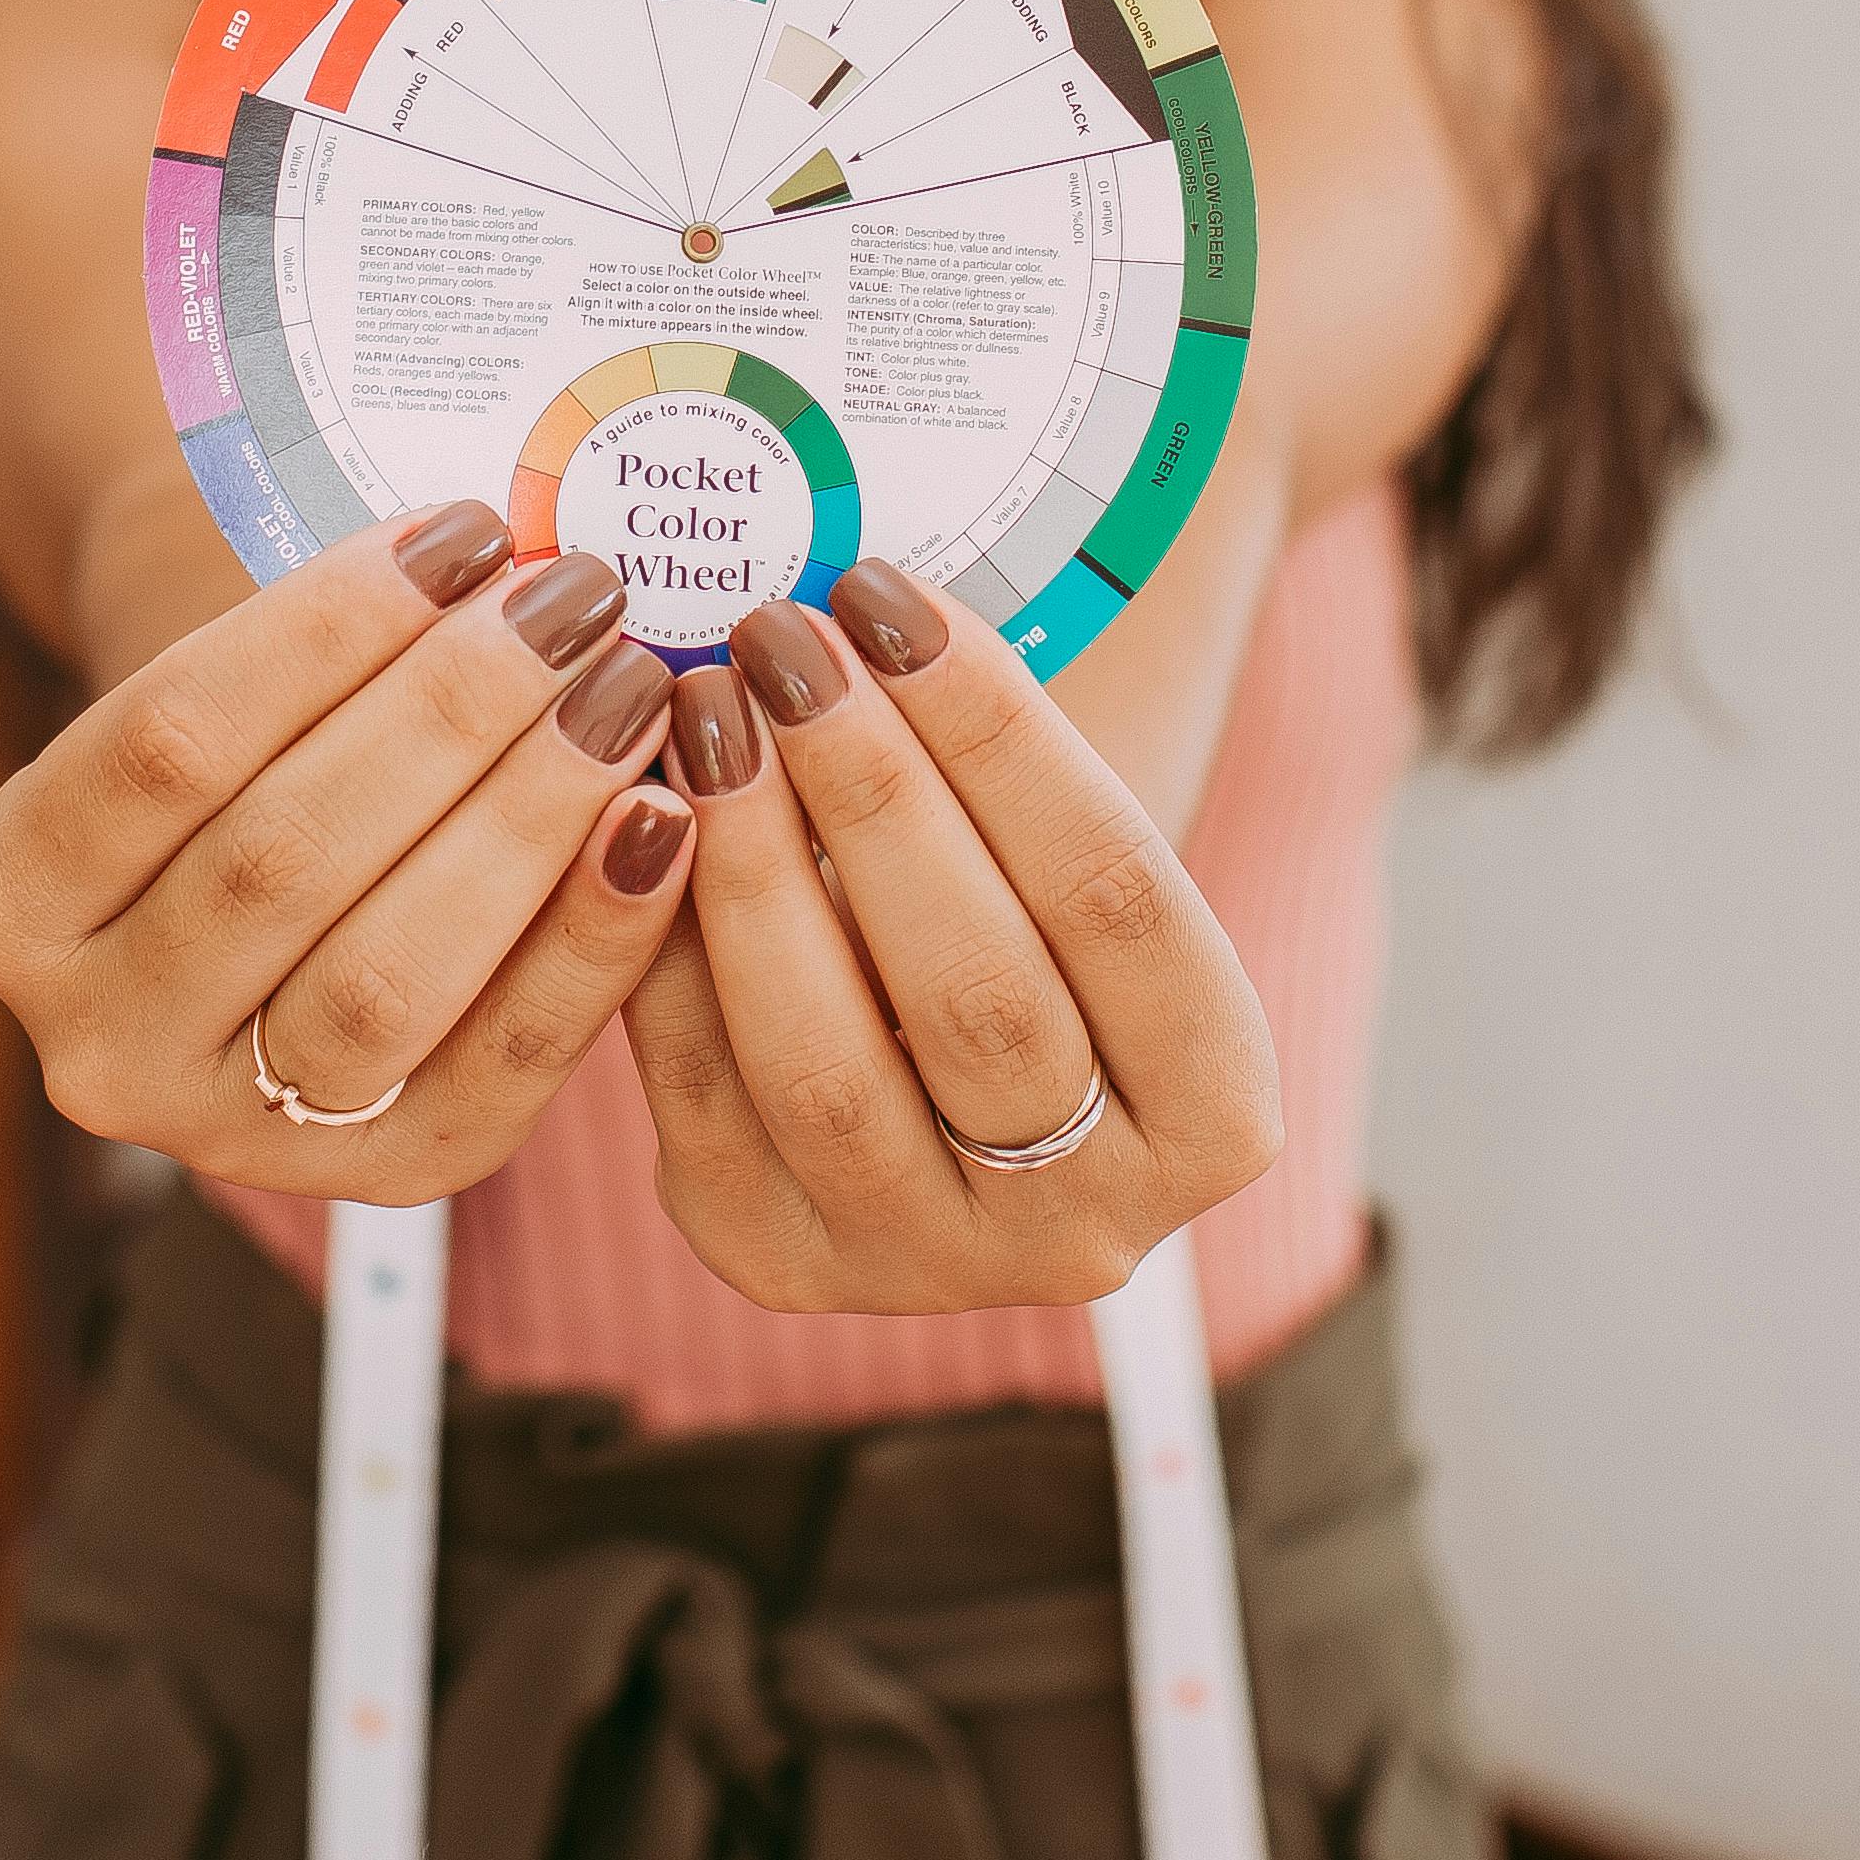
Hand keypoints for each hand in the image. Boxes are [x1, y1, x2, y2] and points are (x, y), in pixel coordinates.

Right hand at [0, 501, 693, 1202]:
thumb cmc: (265, 742)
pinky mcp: (384, 1177)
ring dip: (526, 817)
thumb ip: (332, 639)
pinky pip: (503, 1062)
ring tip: (626, 687)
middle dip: (449, 713)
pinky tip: (662, 821)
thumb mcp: (232, 685)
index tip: (464, 531)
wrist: (273, 891)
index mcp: (10, 897)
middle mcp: (96, 1040)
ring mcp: (230, 1132)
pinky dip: (594, 936)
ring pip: (387, 977)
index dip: (324, 630)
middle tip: (577, 598)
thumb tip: (501, 553)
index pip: (168, 741)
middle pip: (283, 860)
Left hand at [623, 563, 1282, 1311]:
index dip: (1000, 733)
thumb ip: (1004, 750)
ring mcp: (932, 1266)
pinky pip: (705, 1098)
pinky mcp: (779, 1263)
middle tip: (781, 638)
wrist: (933, 1070)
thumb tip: (879, 593)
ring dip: (754, 865)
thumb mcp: (1057, 841)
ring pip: (833, 1067)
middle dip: (870, 792)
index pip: (1119, 896)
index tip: (893, 600)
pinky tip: (639, 814)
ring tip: (703, 711)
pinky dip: (667, 947)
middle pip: (983, 991)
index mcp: (1219, 1114)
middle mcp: (1093, 1224)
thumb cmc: (1011, 900)